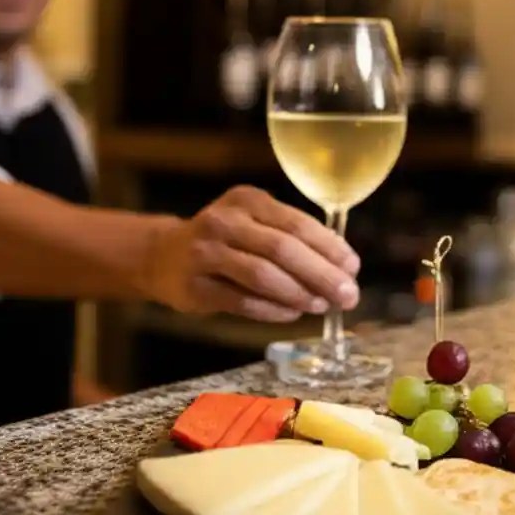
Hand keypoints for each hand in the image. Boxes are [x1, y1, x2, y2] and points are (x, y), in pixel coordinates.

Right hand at [148, 186, 360, 322]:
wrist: (162, 256)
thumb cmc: (225, 242)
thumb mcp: (254, 224)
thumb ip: (292, 239)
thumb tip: (342, 267)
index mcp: (248, 200)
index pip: (296, 223)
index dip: (329, 247)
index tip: (352, 268)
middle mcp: (224, 221)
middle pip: (282, 249)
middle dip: (321, 274)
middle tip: (347, 295)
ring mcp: (206, 253)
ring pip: (262, 275)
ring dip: (299, 294)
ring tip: (322, 306)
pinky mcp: (195, 287)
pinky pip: (243, 301)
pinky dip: (273, 310)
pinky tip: (292, 314)